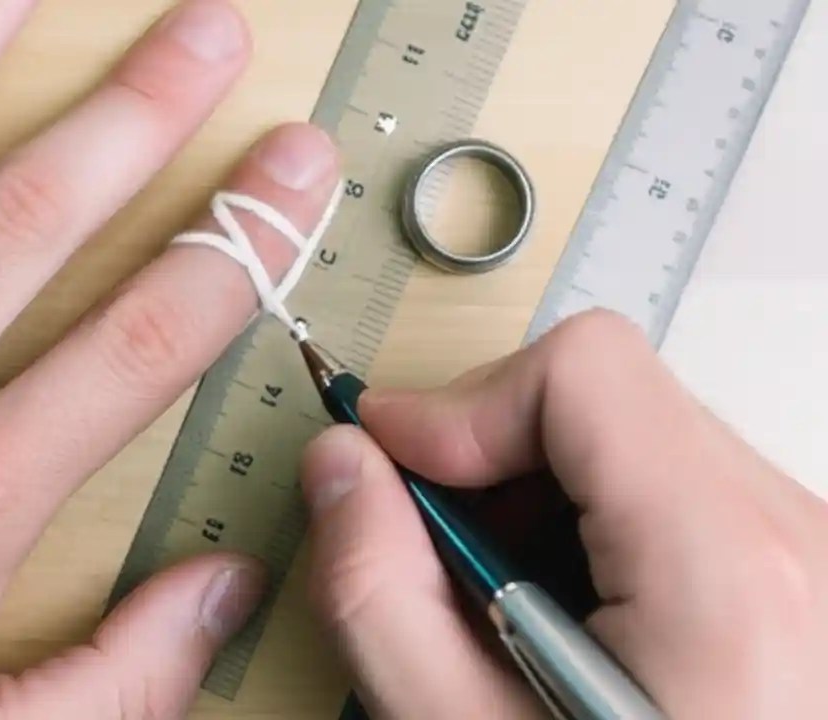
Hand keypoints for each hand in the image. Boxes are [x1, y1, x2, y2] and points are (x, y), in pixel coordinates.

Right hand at [301, 311, 827, 718]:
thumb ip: (380, 594)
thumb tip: (342, 468)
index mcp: (728, 571)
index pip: (584, 371)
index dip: (462, 406)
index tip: (392, 464)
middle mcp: (798, 542)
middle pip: (607, 398)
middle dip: (492, 462)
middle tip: (438, 559)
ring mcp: (814, 557)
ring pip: (639, 440)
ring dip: (540, 502)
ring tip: (510, 611)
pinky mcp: (804, 575)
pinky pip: (679, 492)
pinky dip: (596, 532)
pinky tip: (572, 624)